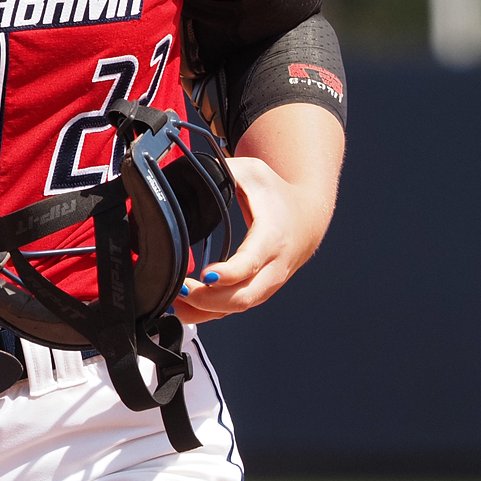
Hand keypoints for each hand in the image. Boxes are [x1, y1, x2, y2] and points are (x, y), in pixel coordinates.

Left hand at [171, 103, 342, 325]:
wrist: (307, 217)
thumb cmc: (276, 193)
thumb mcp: (252, 172)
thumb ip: (222, 171)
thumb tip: (184, 166)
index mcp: (273, 237)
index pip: (251, 263)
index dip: (228, 274)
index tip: (204, 275)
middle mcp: (273, 267)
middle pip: (244, 297)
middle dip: (208, 301)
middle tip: (178, 290)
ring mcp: (267, 283)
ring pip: (237, 308)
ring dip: (204, 311)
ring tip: (173, 299)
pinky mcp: (258, 291)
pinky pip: (234, 309)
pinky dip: (208, 313)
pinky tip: (184, 307)